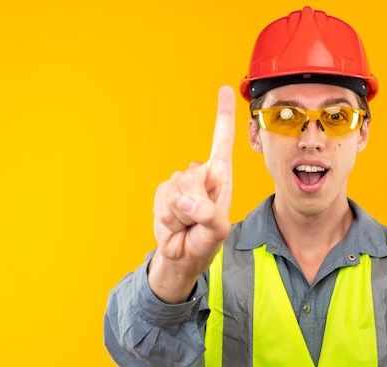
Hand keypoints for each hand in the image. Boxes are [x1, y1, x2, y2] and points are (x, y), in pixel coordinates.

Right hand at [149, 86, 234, 302]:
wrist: (181, 256)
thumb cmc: (204, 241)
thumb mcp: (215, 232)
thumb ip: (207, 216)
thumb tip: (188, 202)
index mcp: (220, 178)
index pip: (221, 143)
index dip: (223, 117)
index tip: (224, 91)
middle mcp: (200, 176)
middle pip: (191, 177)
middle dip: (193, 204)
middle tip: (196, 222)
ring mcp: (179, 184)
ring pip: (175, 191)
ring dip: (180, 215)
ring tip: (186, 225)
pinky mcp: (162, 193)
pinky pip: (162, 202)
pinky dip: (167, 218)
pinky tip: (174, 224)